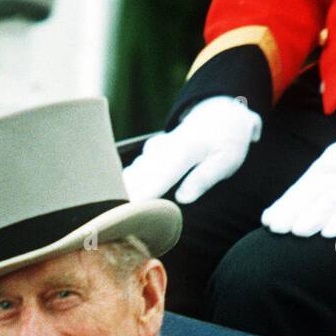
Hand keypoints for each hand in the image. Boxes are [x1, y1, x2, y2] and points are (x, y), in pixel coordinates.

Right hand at [122, 96, 261, 203]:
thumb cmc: (225, 143)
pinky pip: (133, 171)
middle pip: (137, 177)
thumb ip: (204, 178)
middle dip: (123, 197)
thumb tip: (182, 198)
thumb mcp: (226, 161)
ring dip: (120, 193)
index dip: (142, 196)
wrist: (219, 115)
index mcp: (183, 151)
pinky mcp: (148, 154)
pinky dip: (126, 186)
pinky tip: (118, 200)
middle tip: (110, 221)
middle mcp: (162, 149)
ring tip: (109, 213)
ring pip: (132, 173)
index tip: (127, 213)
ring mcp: (153, 150)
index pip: (158, 178)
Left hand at [261, 119, 335, 237]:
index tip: (268, 221)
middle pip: (313, 196)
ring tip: (298, 231)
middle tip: (278, 228)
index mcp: (324, 167)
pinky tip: (330, 231)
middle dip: (294, 212)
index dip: (284, 205)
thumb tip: (278, 211)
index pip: (301, 189)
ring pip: (332, 201)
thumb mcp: (331, 165)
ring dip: (315, 217)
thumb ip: (308, 188)